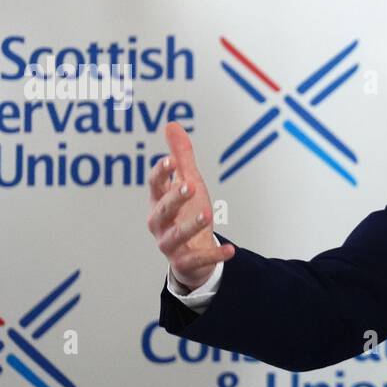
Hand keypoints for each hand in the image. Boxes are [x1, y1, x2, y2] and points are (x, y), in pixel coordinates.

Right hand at [147, 121, 233, 289]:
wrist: (190, 253)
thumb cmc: (187, 212)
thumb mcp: (187, 182)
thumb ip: (181, 157)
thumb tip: (172, 124)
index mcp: (158, 201)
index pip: (154, 185)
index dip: (161, 173)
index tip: (171, 160)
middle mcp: (159, 223)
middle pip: (163, 210)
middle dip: (175, 198)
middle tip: (190, 186)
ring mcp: (170, 244)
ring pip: (177, 235)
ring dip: (192, 225)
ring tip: (208, 214)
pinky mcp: (184, 262)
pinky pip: (198, 259)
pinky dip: (214, 255)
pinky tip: (231, 250)